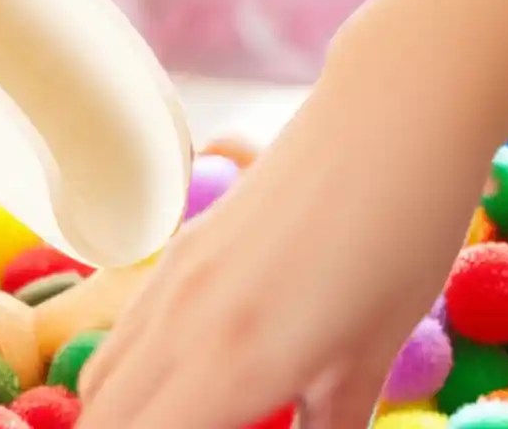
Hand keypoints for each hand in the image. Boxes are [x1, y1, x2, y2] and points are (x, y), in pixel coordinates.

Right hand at [74, 66, 491, 427]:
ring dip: (126, 416)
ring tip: (194, 416)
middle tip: (218, 426)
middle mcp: (178, 325)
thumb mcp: (374, 353)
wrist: (391, 110)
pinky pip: (127, 332)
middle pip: (103, 421)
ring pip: (104, 380)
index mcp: (231, 366)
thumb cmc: (404, 235)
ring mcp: (171, 278)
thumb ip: (329, 425)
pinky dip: (135, 375)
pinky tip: (192, 376)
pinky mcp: (180, 247)